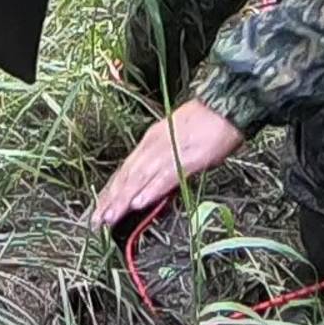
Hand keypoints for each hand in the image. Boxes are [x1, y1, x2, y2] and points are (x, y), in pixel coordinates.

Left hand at [90, 99, 245, 228]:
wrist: (227, 105)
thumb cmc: (207, 121)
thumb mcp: (177, 139)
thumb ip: (164, 161)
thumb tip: (154, 185)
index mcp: (152, 139)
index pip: (126, 169)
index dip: (112, 190)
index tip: (100, 207)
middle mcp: (154, 144)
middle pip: (127, 175)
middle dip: (111, 199)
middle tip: (96, 220)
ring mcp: (169, 151)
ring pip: (140, 178)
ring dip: (123, 199)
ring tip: (109, 216)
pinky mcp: (188, 158)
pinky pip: (165, 177)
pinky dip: (151, 190)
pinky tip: (139, 203)